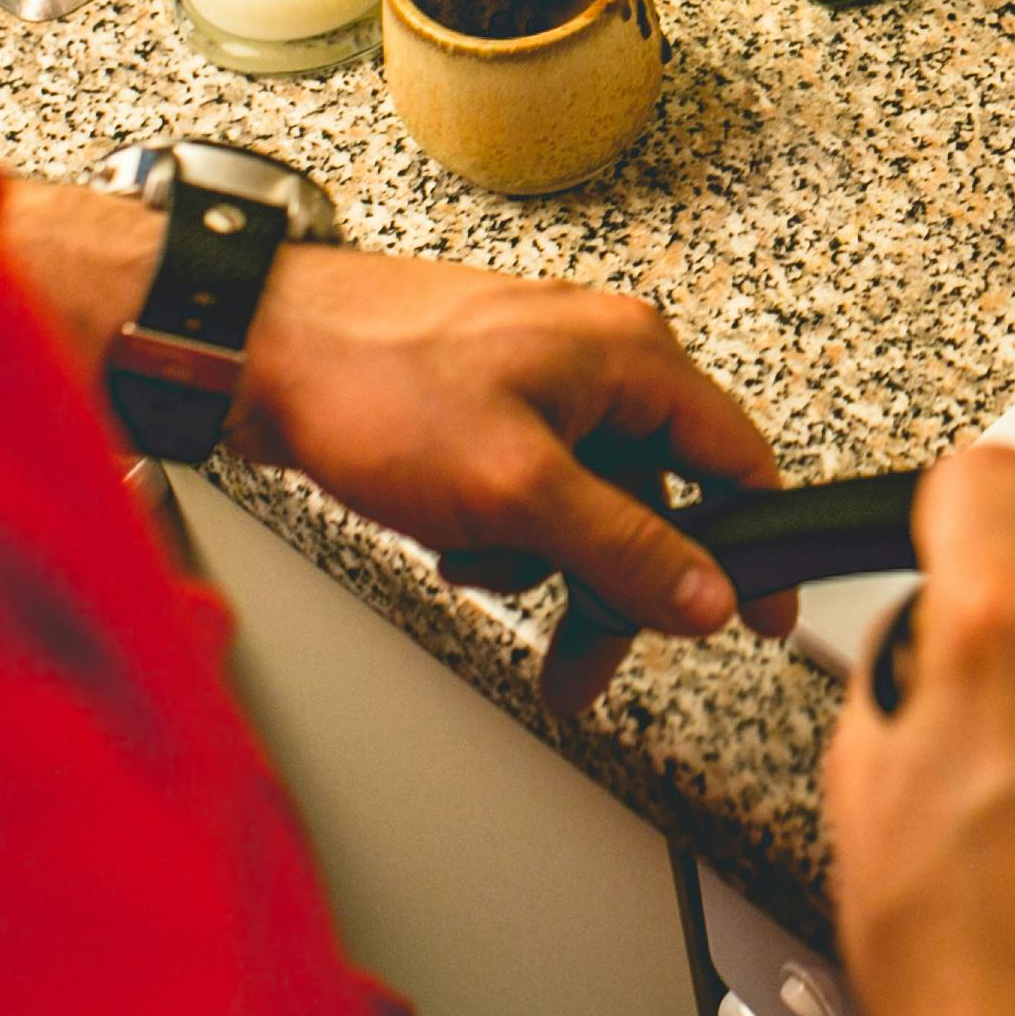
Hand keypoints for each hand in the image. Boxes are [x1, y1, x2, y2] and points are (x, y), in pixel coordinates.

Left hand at [232, 244, 797, 712]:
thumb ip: (625, 548)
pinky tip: (453, 543)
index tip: (757, 616)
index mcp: (630, 356)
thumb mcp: (518, 490)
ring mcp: (539, 374)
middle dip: (612, 586)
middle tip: (581, 665)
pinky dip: (501, 529)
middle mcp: (596, 356)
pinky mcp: (487, 396)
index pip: (736, 460)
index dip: (752, 549)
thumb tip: (708, 594)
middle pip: (653, 497)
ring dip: (541, 558)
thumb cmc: (373, 385)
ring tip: (478, 573)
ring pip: (586, 498)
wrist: (257, 349)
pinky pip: (531, 483)